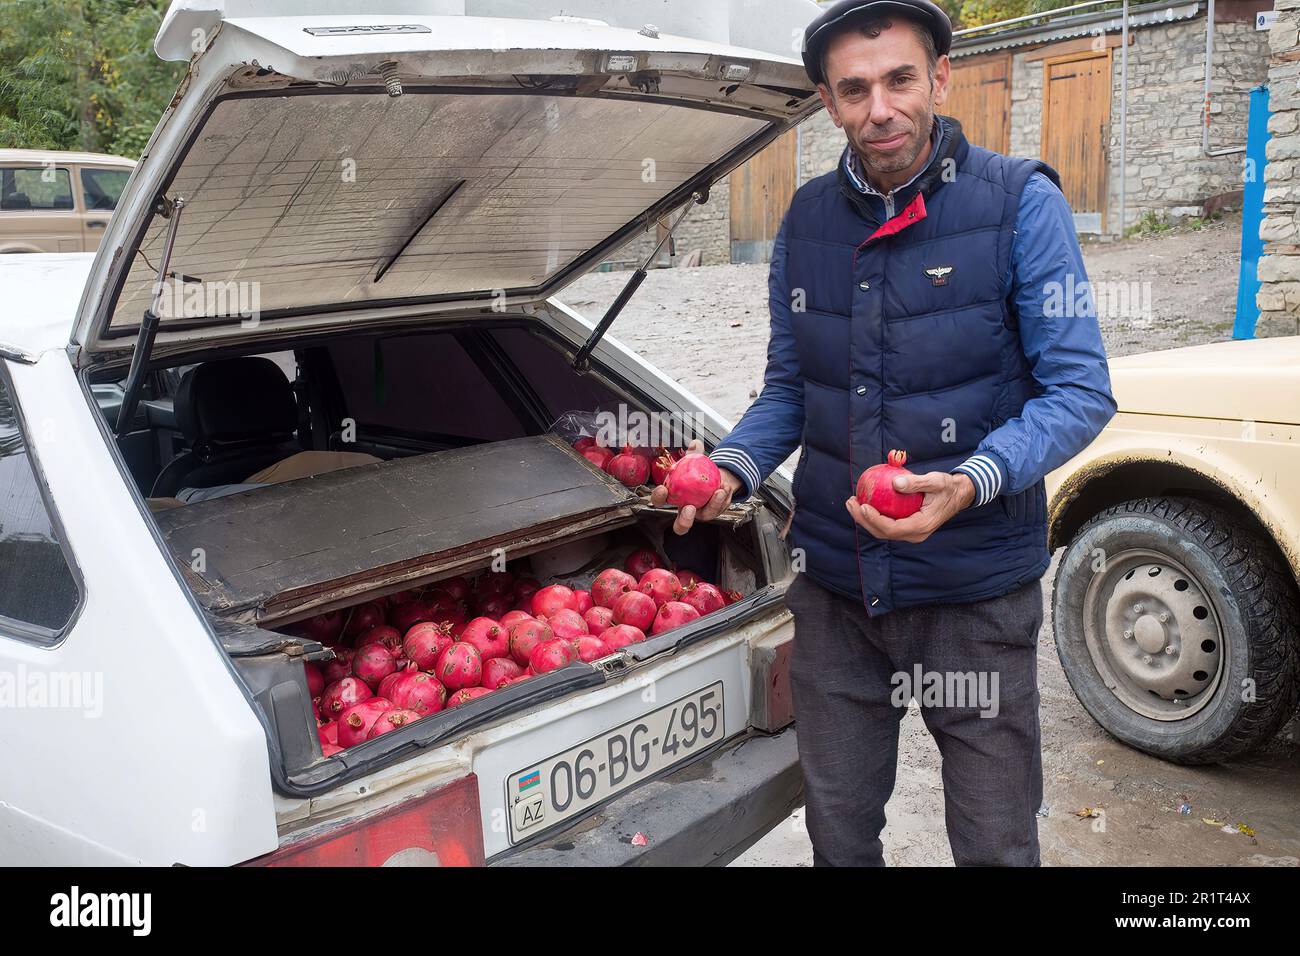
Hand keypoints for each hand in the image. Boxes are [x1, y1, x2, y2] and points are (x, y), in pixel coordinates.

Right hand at [650, 439, 743, 534]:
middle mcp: (686, 510)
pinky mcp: (714, 512)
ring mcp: (701, 513)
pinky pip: (719, 508)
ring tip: (720, 490)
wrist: (715, 476)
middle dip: (684, 521)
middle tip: (690, 508)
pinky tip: (725, 487)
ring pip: (705, 516)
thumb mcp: (695, 460)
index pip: (660, 502)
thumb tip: (695, 444)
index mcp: (674, 497)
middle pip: (680, 526)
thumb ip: (694, 453)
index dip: (658, 498)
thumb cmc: (698, 471)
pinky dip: (724, 498)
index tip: (663, 489)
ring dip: (713, 505)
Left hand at [844, 471, 975, 543]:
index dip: (875, 520)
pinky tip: (864, 501)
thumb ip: (916, 483)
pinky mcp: (907, 527)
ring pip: (882, 530)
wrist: (958, 495)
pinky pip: (887, 524)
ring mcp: (910, 533)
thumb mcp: (935, 481)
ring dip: (865, 518)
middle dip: (863, 520)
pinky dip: (873, 515)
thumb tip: (894, 483)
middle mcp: (914, 534)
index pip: (893, 528)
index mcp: (921, 526)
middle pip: (883, 532)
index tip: (864, 506)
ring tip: (852, 502)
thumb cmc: (947, 487)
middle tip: (851, 503)